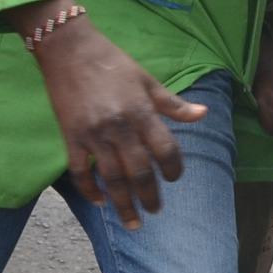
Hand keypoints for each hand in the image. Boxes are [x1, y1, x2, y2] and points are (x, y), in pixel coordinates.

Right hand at [19, 8, 206, 228]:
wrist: (70, 50)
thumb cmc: (113, 62)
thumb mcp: (147, 79)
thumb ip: (173, 104)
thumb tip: (203, 114)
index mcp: (141, 111)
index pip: (165, 149)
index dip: (174, 168)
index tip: (174, 179)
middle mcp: (119, 127)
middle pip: (139, 171)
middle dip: (149, 196)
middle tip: (155, 211)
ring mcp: (93, 134)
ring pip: (112, 178)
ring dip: (123, 204)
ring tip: (132, 222)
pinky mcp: (71, 137)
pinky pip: (80, 171)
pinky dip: (90, 190)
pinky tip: (100, 202)